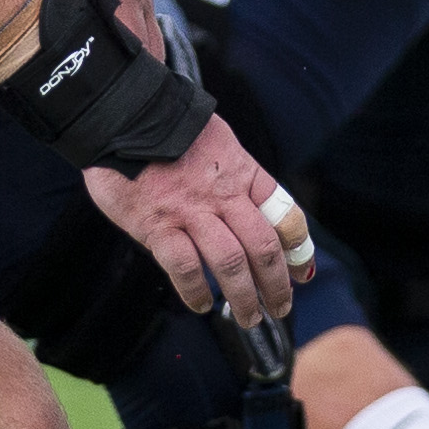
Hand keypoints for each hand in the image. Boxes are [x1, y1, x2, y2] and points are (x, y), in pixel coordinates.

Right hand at [83, 112, 312, 325]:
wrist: (126, 112)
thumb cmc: (171, 128)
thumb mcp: (219, 143)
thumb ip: (237, 178)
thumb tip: (259, 212)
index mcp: (243, 173)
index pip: (286, 215)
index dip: (299, 249)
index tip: (302, 273)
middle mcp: (223, 194)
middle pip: (264, 248)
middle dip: (276, 285)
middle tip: (279, 307)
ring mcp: (191, 211)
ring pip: (230, 263)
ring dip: (243, 297)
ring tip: (248, 316)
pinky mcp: (157, 224)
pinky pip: (184, 266)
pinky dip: (195, 291)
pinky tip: (200, 303)